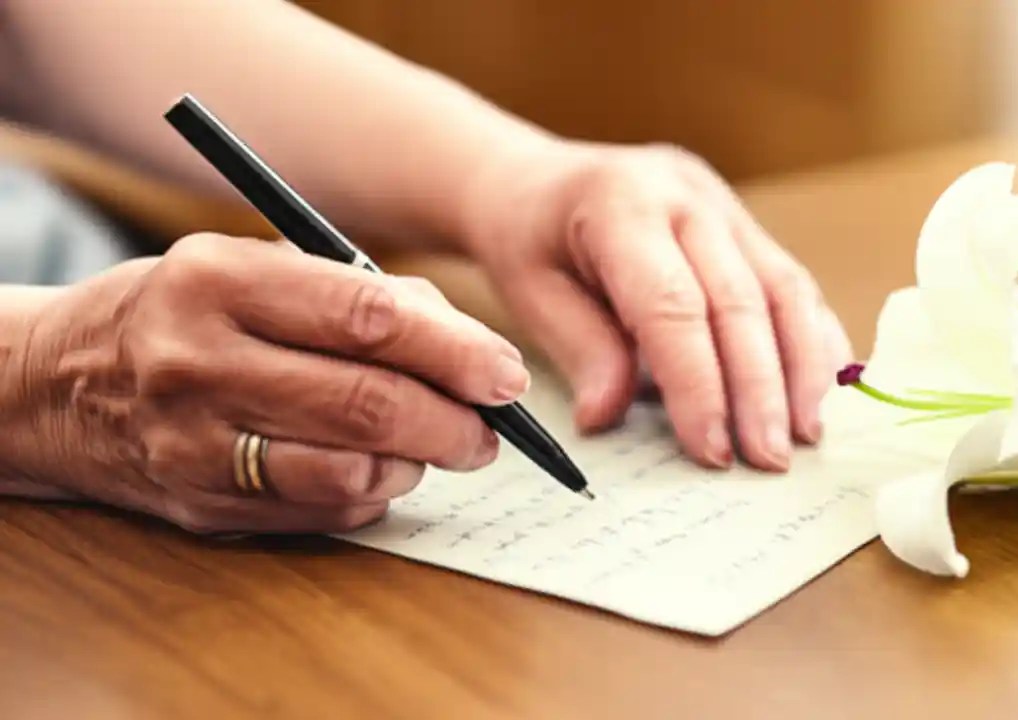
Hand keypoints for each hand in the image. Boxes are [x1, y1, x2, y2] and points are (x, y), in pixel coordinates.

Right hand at [12, 234, 528, 532]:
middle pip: (367, 403)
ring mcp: (193, 444)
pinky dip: (373, 494)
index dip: (454, 351)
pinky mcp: (200, 506)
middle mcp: (197, 362)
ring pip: (350, 470)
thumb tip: (469, 349)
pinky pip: (320, 512)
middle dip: (454, 421)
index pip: (366, 318)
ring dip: (418, 463)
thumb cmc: (186, 313)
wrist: (60, 385)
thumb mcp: (255, 268)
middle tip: (492, 429)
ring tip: (435, 444)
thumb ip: (362, 296)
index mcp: (218, 281)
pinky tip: (377, 468)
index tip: (506, 374)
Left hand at [463, 141, 854, 470]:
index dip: (698, 384)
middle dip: (760, 389)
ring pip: (784, 288)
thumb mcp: (531, 292)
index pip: (673, 305)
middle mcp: (686, 196)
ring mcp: (724, 206)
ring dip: (802, 368)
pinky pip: (793, 282)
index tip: (711, 450)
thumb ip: (581, 350)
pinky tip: (820, 390)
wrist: (539, 181)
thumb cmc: (530, 239)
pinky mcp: (746, 224)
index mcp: (623, 205)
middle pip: (741, 300)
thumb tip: (610, 418)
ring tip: (805, 435)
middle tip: (769, 460)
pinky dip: (813, 339)